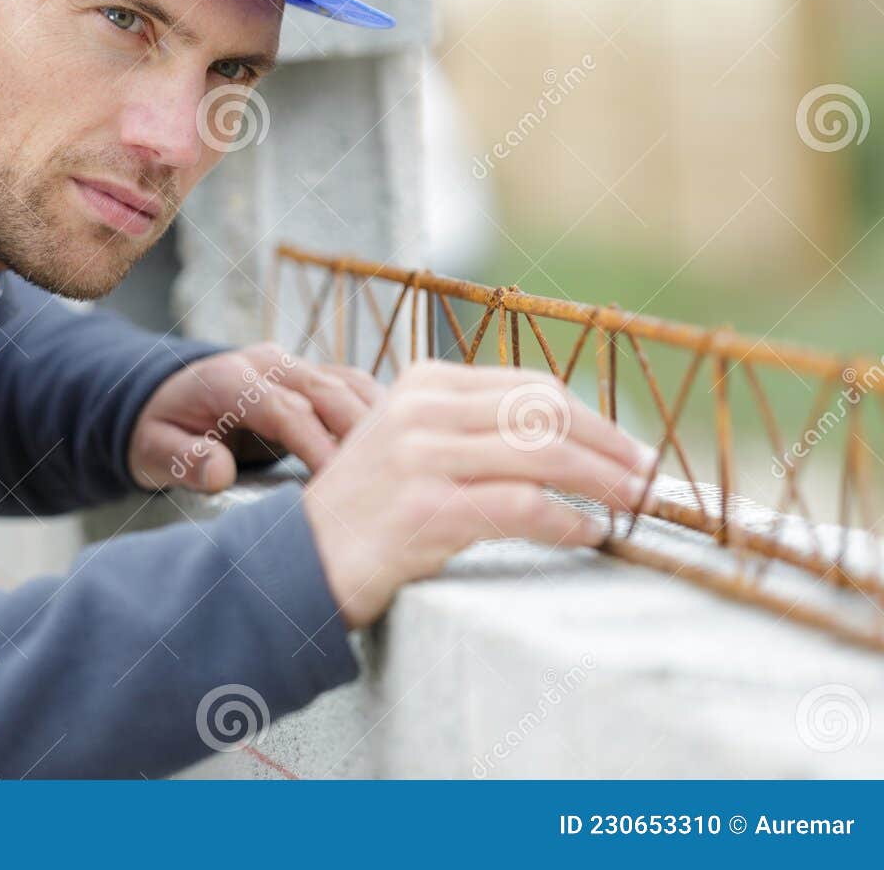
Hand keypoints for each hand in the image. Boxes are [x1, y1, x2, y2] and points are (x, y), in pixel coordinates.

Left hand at [128, 342, 383, 492]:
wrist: (164, 398)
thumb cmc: (160, 430)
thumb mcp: (151, 450)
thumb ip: (181, 459)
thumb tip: (217, 472)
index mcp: (229, 379)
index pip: (286, 411)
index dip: (317, 447)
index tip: (339, 486)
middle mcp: (267, 364)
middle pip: (330, 393)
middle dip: (362, 437)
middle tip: (389, 482)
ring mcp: (293, 365)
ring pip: (351, 385)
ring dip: (379, 424)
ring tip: (402, 468)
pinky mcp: (312, 375)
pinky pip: (355, 388)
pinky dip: (378, 416)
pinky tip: (395, 450)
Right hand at [301, 359, 654, 629]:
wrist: (299, 560)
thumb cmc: (366, 510)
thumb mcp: (408, 444)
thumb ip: (468, 427)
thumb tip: (560, 436)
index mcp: (421, 383)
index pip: (528, 385)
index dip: (591, 416)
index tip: (627, 446)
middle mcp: (421, 409)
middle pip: (544, 411)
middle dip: (608, 444)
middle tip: (644, 476)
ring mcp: (421, 456)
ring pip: (542, 453)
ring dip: (602, 481)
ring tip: (629, 505)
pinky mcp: (427, 508)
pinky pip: (523, 505)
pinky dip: (567, 520)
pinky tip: (585, 534)